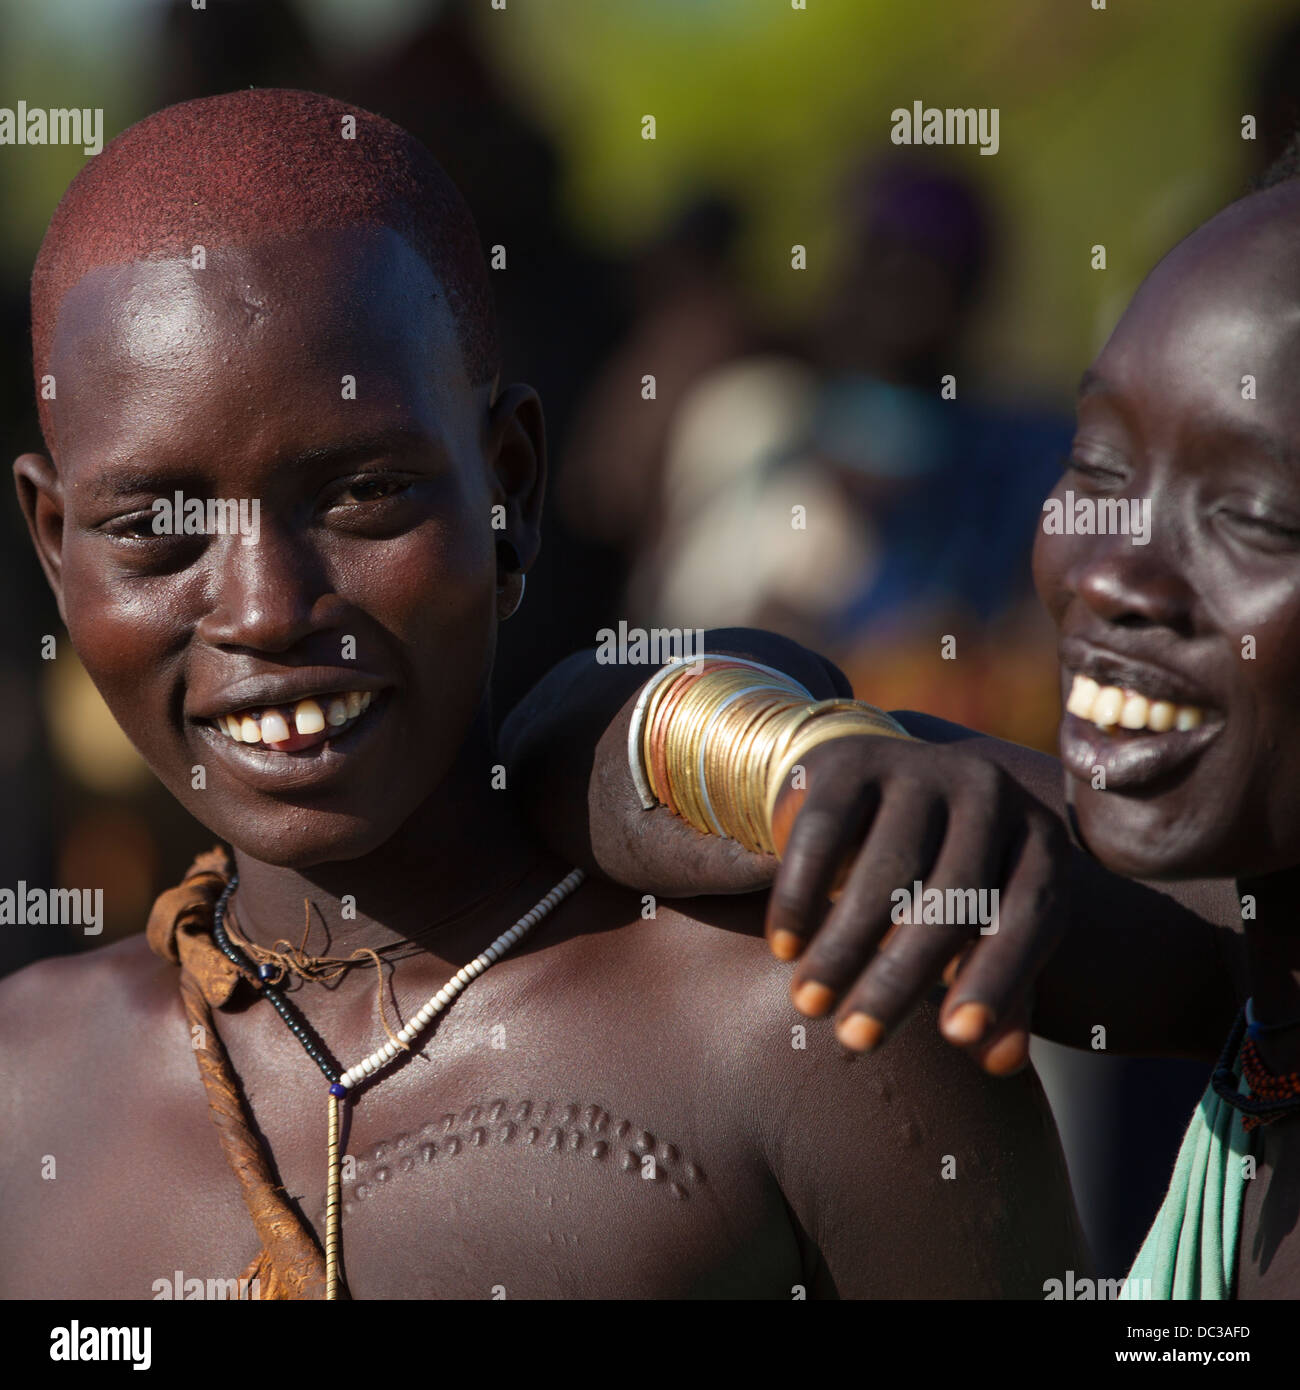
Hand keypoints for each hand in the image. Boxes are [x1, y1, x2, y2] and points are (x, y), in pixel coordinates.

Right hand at [766, 733, 1071, 1073]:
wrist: (873, 788)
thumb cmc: (935, 881)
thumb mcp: (976, 933)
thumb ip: (995, 992)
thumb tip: (999, 1062)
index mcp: (1038, 839)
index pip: (1029, 914)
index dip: (999, 978)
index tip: (958, 1040)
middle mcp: (989, 791)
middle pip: (954, 896)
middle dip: (901, 977)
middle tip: (856, 1040)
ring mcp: (920, 767)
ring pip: (886, 868)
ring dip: (843, 946)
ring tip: (809, 1006)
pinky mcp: (852, 759)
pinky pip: (823, 832)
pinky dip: (800, 895)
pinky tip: (783, 947)